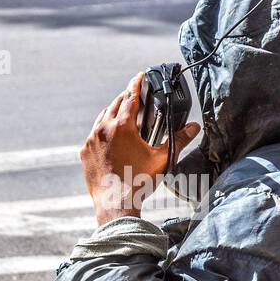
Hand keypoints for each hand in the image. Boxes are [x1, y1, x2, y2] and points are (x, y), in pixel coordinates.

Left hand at [80, 72, 199, 225]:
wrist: (115, 205)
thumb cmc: (139, 182)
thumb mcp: (162, 159)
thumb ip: (179, 140)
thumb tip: (194, 127)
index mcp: (122, 126)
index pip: (130, 96)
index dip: (137, 83)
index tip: (140, 75)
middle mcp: (103, 128)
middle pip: (115, 103)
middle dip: (126, 97)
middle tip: (136, 94)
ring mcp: (91, 140)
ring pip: (102, 117)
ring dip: (113, 111)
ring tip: (124, 112)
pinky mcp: (85, 151)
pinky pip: (94, 133)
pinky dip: (103, 128)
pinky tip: (111, 134)